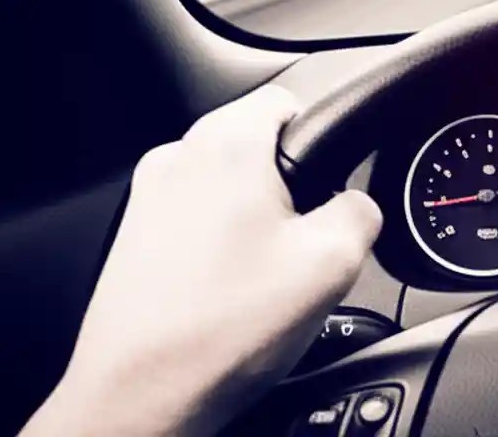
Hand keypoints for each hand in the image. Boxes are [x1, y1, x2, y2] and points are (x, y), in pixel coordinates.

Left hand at [22, 85, 381, 435]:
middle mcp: (179, 158)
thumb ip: (362, 212)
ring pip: (230, 190)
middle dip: (291, 191)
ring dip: (255, 224)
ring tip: (263, 282)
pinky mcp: (135, 239)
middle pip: (260, 148)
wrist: (141, 396)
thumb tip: (357, 208)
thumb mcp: (334, 263)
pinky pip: (198, 224)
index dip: (326, 141)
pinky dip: (221, 250)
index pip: (291, 100)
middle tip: (302, 248)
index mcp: (228, 143)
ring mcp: (149, 199)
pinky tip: (230, 298)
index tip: (332, 185)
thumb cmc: (220, 331)